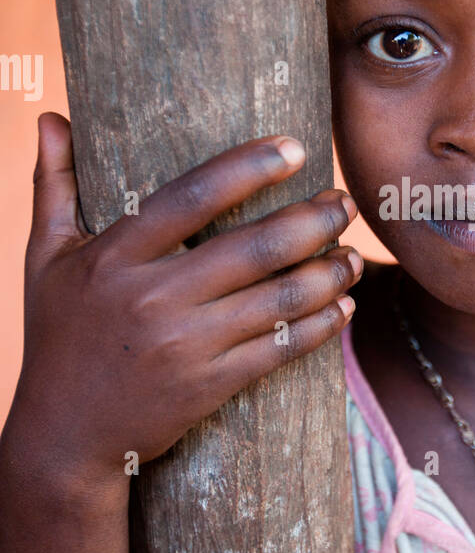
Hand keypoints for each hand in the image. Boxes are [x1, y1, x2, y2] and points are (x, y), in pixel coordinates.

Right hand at [7, 113, 361, 488]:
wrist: (64, 435)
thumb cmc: (58, 336)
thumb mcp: (44, 259)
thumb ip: (52, 185)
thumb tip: (48, 117)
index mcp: (115, 257)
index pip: (191, 197)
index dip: (249, 168)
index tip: (296, 149)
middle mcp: (153, 297)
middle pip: (253, 247)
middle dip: (313, 220)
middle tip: (343, 202)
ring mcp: (184, 345)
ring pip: (277, 298)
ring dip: (329, 273)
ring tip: (353, 254)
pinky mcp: (208, 386)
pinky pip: (278, 348)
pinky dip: (320, 326)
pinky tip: (344, 306)